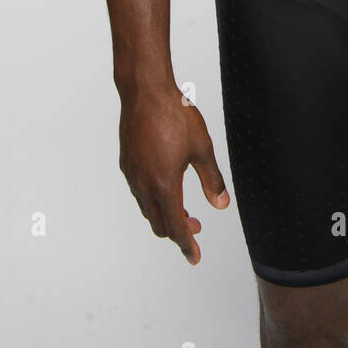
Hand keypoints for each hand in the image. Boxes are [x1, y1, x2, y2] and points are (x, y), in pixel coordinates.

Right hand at [118, 83, 229, 263]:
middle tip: (195, 229)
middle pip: (158, 224)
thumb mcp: (202, 148)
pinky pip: (138, 192)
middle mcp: (144, 184)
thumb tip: (221, 204)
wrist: (145, 91)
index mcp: (164, 185)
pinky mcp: (126, 163)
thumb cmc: (173, 114)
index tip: (194, 256)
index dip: (186, 244)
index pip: (175, 227)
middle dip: (177, 232)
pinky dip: (152, 200)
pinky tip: (164, 187)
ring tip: (182, 210)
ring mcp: (132, 174)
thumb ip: (212, 179)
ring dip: (164, 215)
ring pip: (147, 209)